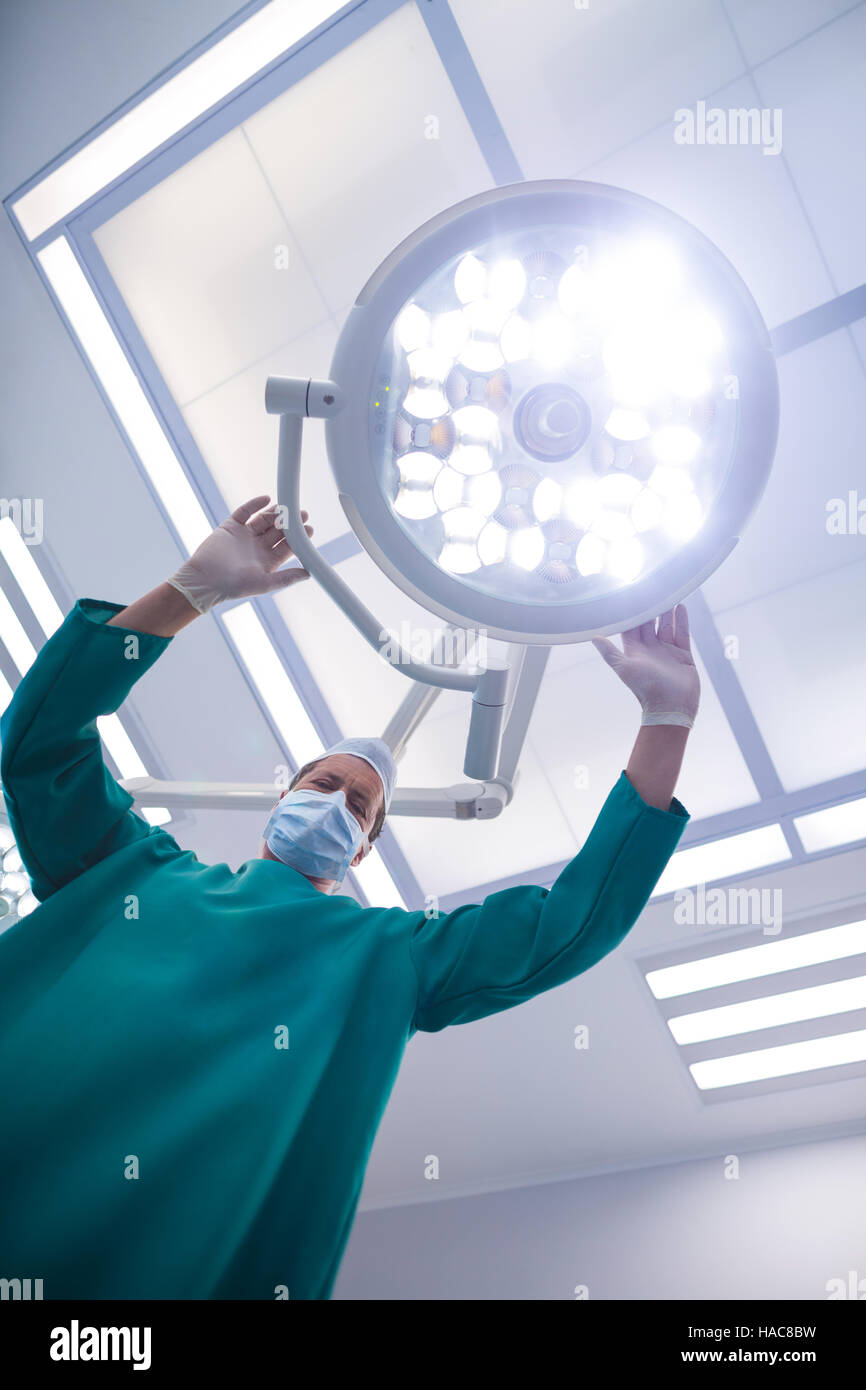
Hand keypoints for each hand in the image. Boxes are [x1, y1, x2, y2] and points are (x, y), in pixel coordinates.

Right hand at [167, 495, 312, 613]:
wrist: (204, 580)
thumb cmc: (234, 586)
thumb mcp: (264, 583)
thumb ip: (287, 577)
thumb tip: (310, 574)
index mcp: (267, 561)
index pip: (287, 546)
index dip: (298, 538)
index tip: (308, 529)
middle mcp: (257, 547)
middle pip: (277, 531)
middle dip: (290, 523)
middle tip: (302, 514)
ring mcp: (244, 536)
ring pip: (263, 520)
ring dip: (275, 512)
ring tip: (286, 506)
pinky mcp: (230, 527)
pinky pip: (244, 512)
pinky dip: (255, 504)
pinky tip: (267, 499)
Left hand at [592, 604, 699, 724]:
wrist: (671, 706)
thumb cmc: (646, 688)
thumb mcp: (624, 668)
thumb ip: (610, 653)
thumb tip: (593, 637)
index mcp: (635, 651)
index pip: (632, 627)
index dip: (632, 612)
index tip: (631, 594)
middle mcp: (650, 649)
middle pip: (650, 624)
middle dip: (650, 608)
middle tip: (651, 588)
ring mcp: (667, 652)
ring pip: (666, 626)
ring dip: (666, 611)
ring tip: (667, 593)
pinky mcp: (682, 655)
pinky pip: (682, 634)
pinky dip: (681, 621)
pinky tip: (681, 606)